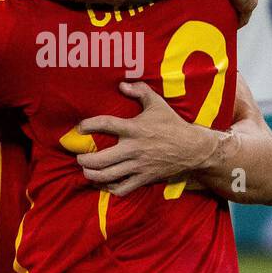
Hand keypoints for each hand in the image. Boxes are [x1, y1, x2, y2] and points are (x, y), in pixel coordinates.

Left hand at [76, 81, 217, 196]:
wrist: (192, 149)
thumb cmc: (173, 125)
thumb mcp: (157, 104)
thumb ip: (140, 91)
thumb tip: (122, 84)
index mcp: (134, 128)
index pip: (105, 124)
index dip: (88, 125)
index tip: (80, 127)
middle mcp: (133, 149)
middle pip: (100, 159)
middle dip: (84, 160)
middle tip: (79, 157)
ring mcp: (138, 166)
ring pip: (108, 176)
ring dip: (91, 175)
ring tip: (86, 171)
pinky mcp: (144, 178)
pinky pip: (122, 188)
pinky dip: (109, 188)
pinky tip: (104, 183)